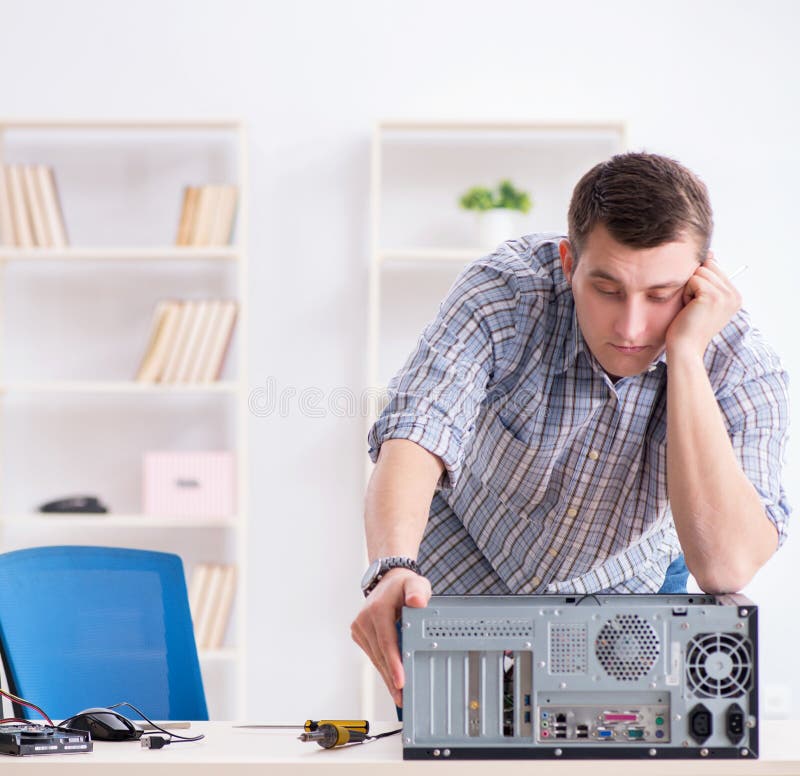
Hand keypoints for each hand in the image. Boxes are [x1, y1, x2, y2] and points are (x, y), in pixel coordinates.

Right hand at [351, 568, 430, 706]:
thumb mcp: (416, 583)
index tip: (400, 681)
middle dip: (391, 677)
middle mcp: (365, 619)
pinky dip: (382, 666)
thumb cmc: (404, 585)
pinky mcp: (360, 633)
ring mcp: (360, 627)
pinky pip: (373, 654)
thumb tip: (418, 601)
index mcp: (378, 608)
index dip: (394, 663)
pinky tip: (391, 679)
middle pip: (380, 654)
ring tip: (399, 695)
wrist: (388, 581)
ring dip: (386, 676)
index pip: (387, 640)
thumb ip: (418, 591)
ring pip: (375, 657)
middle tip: (402, 698)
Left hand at [665, 256, 741, 358]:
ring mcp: (725, 295)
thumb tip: (710, 253)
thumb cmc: (687, 326)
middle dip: (694, 282)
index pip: (715, 267)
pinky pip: (693, 279)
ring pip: (700, 271)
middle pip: (708, 265)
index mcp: (734, 296)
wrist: (685, 348)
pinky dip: (686, 293)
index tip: (697, 302)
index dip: (699, 280)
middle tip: (693, 305)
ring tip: (691, 307)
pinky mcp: (712, 296)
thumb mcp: (701, 299)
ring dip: (689, 288)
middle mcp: (734, 295)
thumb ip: (708, 278)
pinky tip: (688, 309)